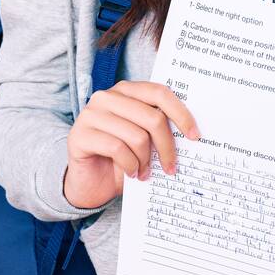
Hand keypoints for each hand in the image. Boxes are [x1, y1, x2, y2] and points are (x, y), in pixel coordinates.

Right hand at [63, 81, 199, 208]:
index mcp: (126, 91)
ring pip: (136, 136)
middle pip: (152, 118)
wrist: (89, 183)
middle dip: (166, 147)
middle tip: (170, 167)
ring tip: (145, 172)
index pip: (160, 93)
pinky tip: (131, 173)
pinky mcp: (79, 135)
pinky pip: (117, 149)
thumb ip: (159, 128)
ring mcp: (90, 114)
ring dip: (146, 161)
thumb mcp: (144, 139)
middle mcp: (107, 97)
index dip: (181, 114)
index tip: (195, 136)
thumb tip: (191, 132)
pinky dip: (129, 165)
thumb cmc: (121, 159)